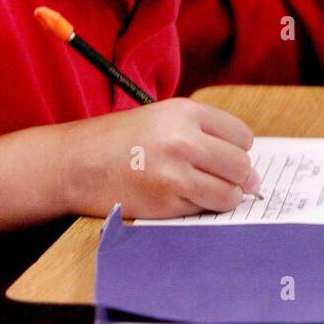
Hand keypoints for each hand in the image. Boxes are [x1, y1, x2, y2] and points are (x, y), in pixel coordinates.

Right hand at [58, 97, 259, 218]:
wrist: (75, 163)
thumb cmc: (119, 140)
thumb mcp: (162, 117)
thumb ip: (204, 133)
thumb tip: (248, 169)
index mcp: (185, 112)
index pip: (242, 136)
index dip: (238, 149)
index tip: (229, 157)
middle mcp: (183, 140)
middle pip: (241, 165)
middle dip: (239, 176)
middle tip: (226, 180)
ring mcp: (175, 174)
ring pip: (229, 192)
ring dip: (226, 196)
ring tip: (209, 191)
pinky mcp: (165, 203)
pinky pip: (204, 210)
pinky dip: (201, 209)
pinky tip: (183, 199)